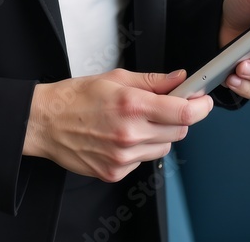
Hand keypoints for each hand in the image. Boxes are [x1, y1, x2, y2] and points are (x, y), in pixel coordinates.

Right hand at [22, 68, 212, 181]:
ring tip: (136, 121)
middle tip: (164, 106)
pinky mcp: (116, 172)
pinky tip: (121, 136)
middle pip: (178, 131)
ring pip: (164, 147)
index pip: (182, 112)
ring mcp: (123, 157)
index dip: (200, 107)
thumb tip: (179, 78)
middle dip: (178, 117)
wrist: (46, 122)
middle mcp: (130, 133)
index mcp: (131, 105)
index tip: (203, 101)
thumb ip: (152, 80)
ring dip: (159, 134)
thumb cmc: (76, 96)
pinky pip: (143, 160)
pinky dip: (140, 148)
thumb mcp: (115, 77)